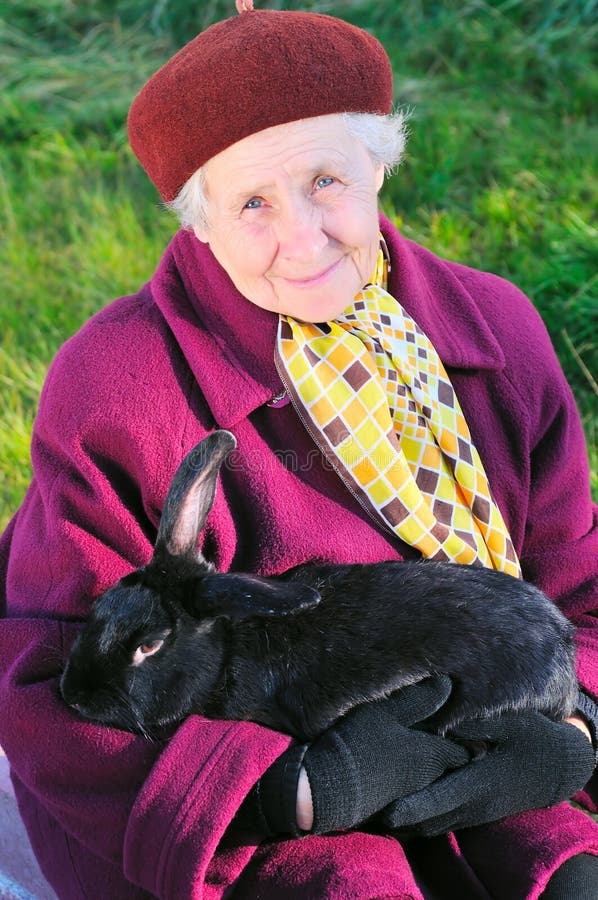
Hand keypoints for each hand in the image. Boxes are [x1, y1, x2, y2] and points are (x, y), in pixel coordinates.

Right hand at [254, 675, 470, 835]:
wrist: (324, 790)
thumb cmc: (359, 744)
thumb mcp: (389, 714)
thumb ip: (420, 700)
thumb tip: (449, 683)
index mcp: (432, 756)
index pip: (466, 749)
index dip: (473, 735)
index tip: (479, 722)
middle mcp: (426, 777)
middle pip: (449, 761)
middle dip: (454, 745)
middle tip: (456, 725)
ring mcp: (407, 790)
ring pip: (430, 770)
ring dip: (431, 755)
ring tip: (428, 735)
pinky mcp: (388, 797)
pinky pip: (411, 779)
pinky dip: (412, 766)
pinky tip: (400, 753)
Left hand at [382, 710, 595, 837]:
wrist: (557, 768)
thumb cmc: (533, 739)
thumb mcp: (511, 723)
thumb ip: (476, 722)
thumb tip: (444, 719)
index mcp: (481, 783)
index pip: (440, 800)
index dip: (413, 807)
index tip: (387, 809)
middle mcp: (475, 804)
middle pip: (430, 820)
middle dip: (400, 818)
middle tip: (366, 809)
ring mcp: (474, 812)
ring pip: (434, 824)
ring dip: (407, 820)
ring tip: (373, 808)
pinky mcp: (474, 811)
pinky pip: (442, 819)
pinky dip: (421, 816)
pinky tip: (398, 803)